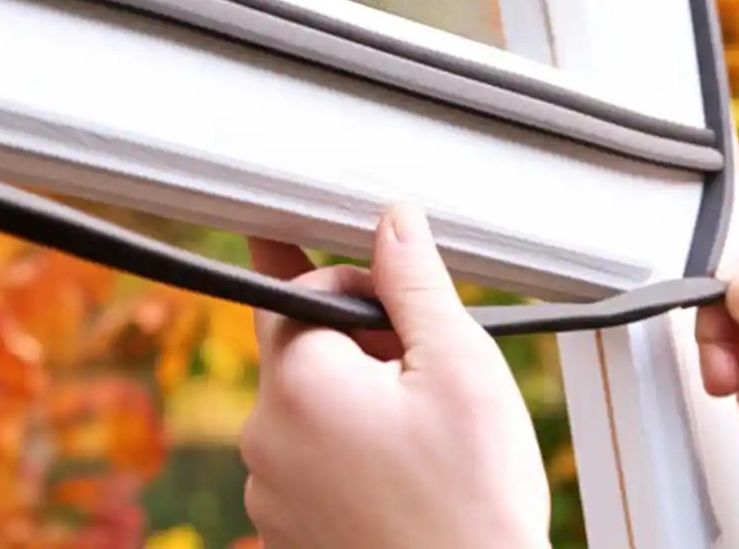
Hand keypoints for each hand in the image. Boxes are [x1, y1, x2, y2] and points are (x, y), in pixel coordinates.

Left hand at [239, 204, 550, 548]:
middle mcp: (264, 439)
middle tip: (426, 372)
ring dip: (356, 402)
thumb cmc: (474, 504)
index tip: (397, 300)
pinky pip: (307, 466)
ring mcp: (269, 495)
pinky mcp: (285, 534)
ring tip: (425, 436)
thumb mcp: (461, 367)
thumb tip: (393, 221)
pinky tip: (404, 475)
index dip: (356, 284)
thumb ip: (416, 283)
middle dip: (360, 345)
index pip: (296, 289)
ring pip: (307, 410)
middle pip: (300, 351)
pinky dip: (347, 455)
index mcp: (299, 385)